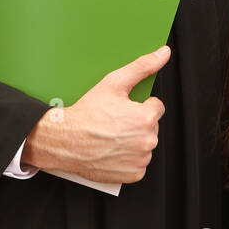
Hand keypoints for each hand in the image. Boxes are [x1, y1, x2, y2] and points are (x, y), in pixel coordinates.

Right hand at [22, 46, 168, 183]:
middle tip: (115, 123)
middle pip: (151, 127)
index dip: (139, 106)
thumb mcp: (113, 83)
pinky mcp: (133, 174)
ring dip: (134, 141)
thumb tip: (163, 53)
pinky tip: (113, 151)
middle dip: (137, 124)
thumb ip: (142, 67)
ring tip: (112, 137)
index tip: (123, 109)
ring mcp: (141, 159)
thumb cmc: (87, 114)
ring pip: (145, 145)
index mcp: (146, 118)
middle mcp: (147, 141)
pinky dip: (128, 159)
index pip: (156, 107)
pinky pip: (138, 164)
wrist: (65, 140)